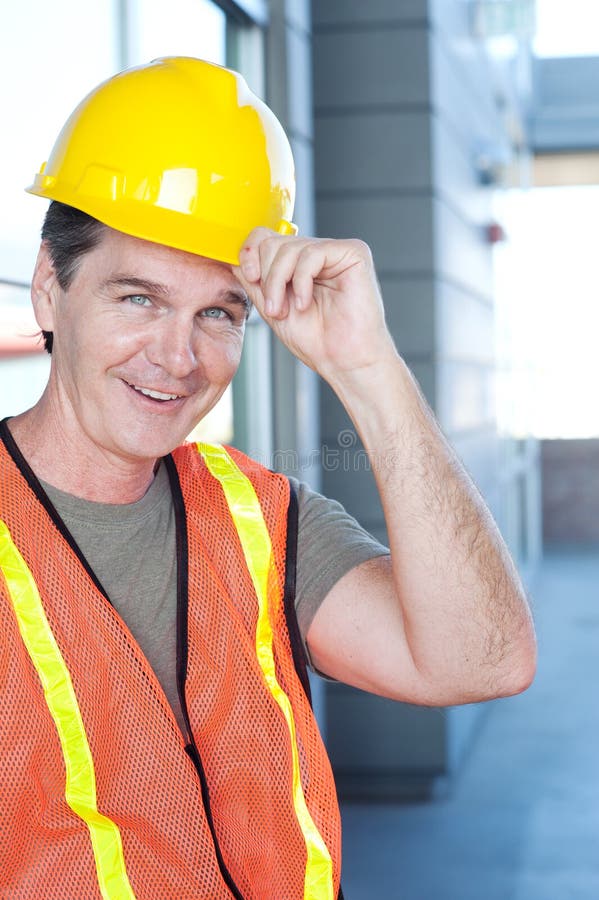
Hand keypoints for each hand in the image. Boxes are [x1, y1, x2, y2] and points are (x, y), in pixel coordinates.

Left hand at [233, 228, 394, 382]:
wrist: (344, 361)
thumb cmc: (316, 341)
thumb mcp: (271, 307)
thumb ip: (255, 282)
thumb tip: (234, 257)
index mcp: (299, 264)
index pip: (266, 238)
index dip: (250, 253)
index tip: (250, 278)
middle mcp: (317, 253)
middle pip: (273, 241)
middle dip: (266, 277)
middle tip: (275, 308)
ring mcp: (335, 251)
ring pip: (289, 247)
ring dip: (279, 283)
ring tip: (288, 310)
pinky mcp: (353, 253)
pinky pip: (311, 254)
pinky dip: (301, 281)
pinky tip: (305, 303)